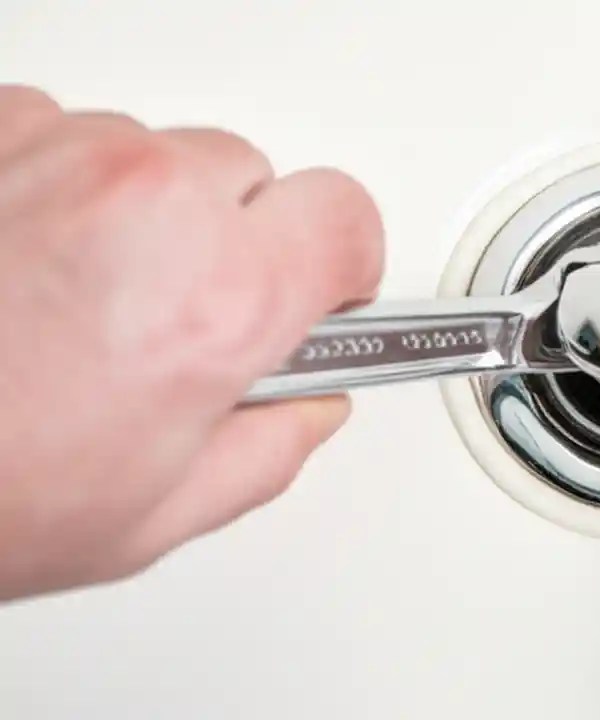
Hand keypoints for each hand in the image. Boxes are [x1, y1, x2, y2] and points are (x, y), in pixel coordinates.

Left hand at [0, 86, 383, 600]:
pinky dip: (56, 186)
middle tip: (172, 315)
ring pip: (157, 153)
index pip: (349, 218)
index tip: (322, 288)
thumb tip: (310, 402)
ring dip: (139, 213)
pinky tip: (20, 260)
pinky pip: (63, 134)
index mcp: (216, 297)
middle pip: (253, 177)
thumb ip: (275, 447)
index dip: (341, 263)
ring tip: (74, 296)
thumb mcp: (155, 513)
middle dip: (232, 240)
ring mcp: (56, 149)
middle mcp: (145, 200)